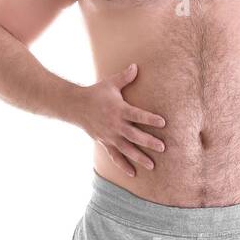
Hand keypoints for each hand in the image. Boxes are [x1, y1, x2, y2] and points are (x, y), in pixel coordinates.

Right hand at [76, 62, 165, 177]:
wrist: (76, 106)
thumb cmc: (96, 93)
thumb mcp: (110, 84)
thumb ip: (125, 77)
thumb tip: (136, 66)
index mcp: (119, 109)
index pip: (137, 115)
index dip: (150, 118)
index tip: (163, 122)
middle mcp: (115, 125)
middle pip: (134, 135)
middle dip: (149, 142)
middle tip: (163, 147)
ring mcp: (110, 136)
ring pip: (126, 149)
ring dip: (139, 157)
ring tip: (152, 165)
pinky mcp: (105, 142)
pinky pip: (115, 156)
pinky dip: (123, 165)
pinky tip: (133, 173)